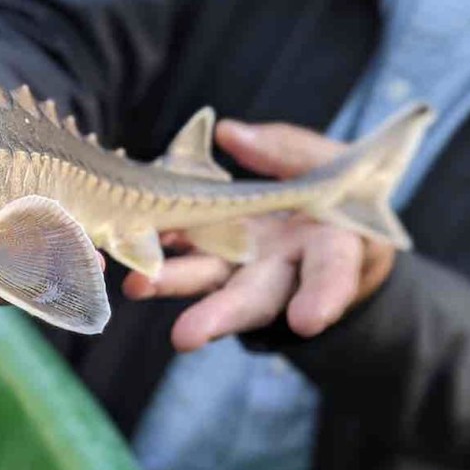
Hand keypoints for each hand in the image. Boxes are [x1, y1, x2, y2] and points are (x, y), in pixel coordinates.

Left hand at [122, 120, 395, 351]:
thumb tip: (230, 133)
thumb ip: (288, 150)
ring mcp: (241, 268)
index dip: (322, 297)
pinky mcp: (210, 258)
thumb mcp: (328, 162)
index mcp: (332, 248)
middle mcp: (283, 269)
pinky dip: (158, 251)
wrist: (328, 215)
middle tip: (186, 336)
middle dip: (221, 315)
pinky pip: (182, 254)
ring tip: (137, 285)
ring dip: (172, 282)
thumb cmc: (338, 190)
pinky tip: (131, 248)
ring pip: (209, 280)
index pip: (331, 273)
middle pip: (255, 297)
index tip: (307, 321)